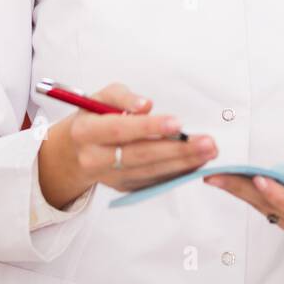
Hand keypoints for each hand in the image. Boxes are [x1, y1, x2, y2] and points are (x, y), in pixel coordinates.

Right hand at [40, 83, 216, 204]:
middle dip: (176, 150)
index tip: (178, 123)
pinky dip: (176, 173)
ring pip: (149, 172)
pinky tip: (197, 163)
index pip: (120, 130)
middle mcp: (95, 158)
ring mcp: (110, 177)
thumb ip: (122, 97)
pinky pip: (153, 181)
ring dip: (183, 163)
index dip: (148, 127)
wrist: (74, 152)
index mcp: (86, 132)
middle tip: (207, 142)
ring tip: (209, 152)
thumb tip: (146, 105)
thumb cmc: (94, 117)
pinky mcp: (124, 187)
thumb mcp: (100, 97)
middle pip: (140, 156)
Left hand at [202, 138, 283, 234]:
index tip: (260, 180)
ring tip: (217, 177)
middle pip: (276, 209)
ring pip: (266, 209)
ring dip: (240, 193)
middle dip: (245, 191)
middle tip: (218, 177)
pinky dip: (247, 194)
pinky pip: (264, 207)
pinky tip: (230, 182)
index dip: (280, 196)